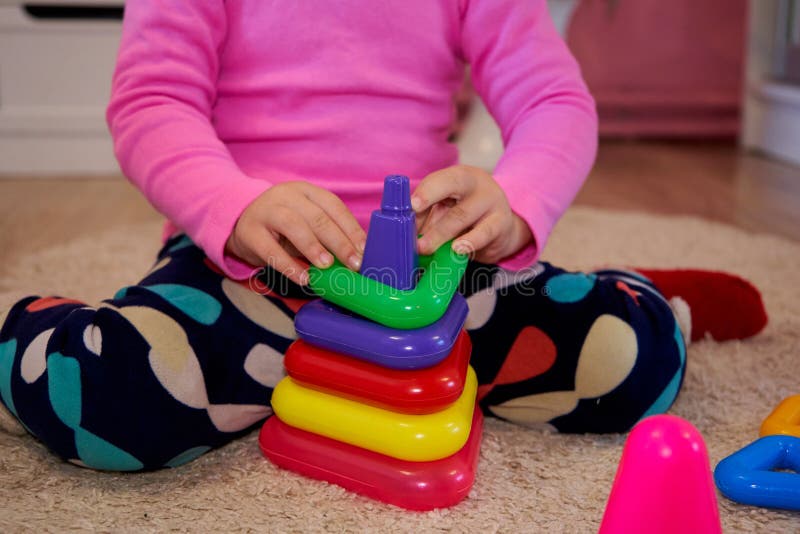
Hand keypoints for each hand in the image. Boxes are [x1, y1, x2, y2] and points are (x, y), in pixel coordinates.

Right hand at [226, 182, 366, 284]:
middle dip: (339, 241)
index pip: (334, 207)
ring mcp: (267, 211)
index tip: (364, 251)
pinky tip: (303, 278)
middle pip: (317, 217)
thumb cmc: (283, 226)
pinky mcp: (250, 231)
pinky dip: (288, 266)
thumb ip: (328, 235)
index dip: (351, 229)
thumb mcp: (307, 223)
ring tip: (327, 265)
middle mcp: (287, 196)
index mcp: (307, 192)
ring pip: (293, 225)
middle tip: (354, 263)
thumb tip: (356, 257)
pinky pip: (270, 249)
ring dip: (313, 247)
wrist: (240, 221)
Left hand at [412, 165, 532, 263]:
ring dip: (440, 233)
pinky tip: (457, 249)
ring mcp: (491, 201)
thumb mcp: (446, 210)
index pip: (438, 178)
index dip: (424, 190)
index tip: (410, 205)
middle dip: (428, 202)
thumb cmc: (467, 217)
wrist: (502, 228)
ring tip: (425, 247)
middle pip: (451, 185)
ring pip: (462, 214)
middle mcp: (476, 183)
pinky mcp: (501, 223)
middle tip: (411, 221)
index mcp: (458, 176)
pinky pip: (484, 233)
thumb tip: (405, 231)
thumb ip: (427, 216)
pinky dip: (469, 242)